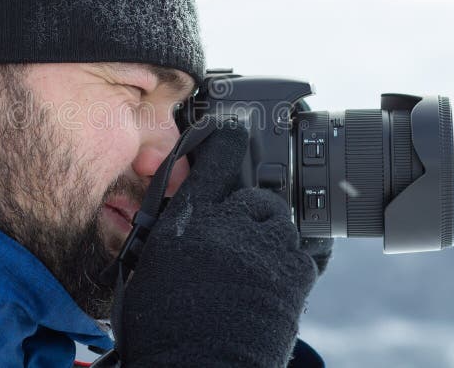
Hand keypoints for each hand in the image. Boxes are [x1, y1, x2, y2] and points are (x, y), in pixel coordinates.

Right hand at [117, 121, 318, 366]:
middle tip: (237, 242)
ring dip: (270, 237)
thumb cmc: (165, 324)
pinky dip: (290, 263)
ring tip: (253, 268)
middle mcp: (229, 224)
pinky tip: (271, 284)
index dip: (227, 138)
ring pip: (280, 220)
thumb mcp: (152, 263)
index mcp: (188, 220)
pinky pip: (301, 251)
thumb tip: (189, 198)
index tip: (236, 128)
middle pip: (255, 192)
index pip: (215, 159)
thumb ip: (172, 224)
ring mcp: (266, 247)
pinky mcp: (295, 272)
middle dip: (249, 212)